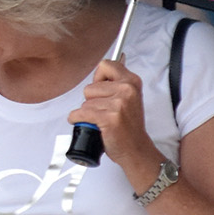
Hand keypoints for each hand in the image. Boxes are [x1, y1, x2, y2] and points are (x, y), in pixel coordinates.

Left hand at [70, 59, 160, 184]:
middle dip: (92, 101)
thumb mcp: (128, 97)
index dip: (98, 79)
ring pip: (85, 102)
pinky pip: (80, 113)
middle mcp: (127, 90)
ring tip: (103, 121)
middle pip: (90, 86)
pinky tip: (89, 125)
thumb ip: (116, 83)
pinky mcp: (108, 118)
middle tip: (105, 112)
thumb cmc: (128, 126)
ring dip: (88, 113)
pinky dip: (78, 120)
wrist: (135, 149)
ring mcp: (118, 104)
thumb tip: (100, 68)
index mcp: (132, 81)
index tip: (102, 90)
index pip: (105, 65)